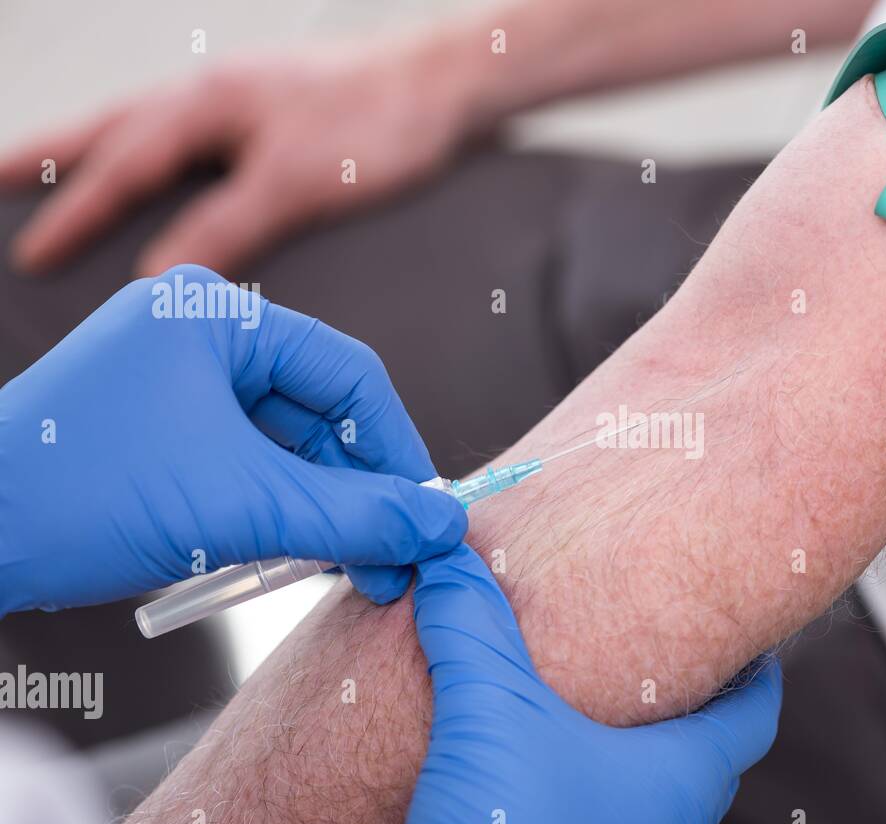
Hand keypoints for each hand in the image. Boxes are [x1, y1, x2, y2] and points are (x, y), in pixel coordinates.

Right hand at [0, 35, 479, 275]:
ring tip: (53, 173)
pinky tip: (165, 179)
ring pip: (143, 128)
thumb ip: (228, 227)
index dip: (73, 216)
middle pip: (108, 130)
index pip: (120, 170)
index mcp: (202, 105)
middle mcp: (210, 95)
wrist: (447, 87)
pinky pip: (190, 138)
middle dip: (44, 157)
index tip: (29, 257)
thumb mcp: (296, 183)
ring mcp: (239, 101)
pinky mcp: (271, 116)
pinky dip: (157, 158)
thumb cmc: (379, 124)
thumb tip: (163, 276)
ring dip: (95, 152)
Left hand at [0, 264, 465, 614]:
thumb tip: (442, 528)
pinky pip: (248, 466)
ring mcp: (176, 383)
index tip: (424, 515)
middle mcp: (200, 335)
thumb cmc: (82, 497)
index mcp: (216, 314)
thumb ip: (356, 517)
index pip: (348, 374)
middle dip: (360, 491)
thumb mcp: (241, 507)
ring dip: (324, 510)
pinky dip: (280, 512)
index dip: (396, 449)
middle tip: (396, 559)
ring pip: (288, 447)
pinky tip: (305, 558)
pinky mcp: (160, 431)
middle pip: (321, 413)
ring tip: (356, 571)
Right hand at [400, 544, 782, 823]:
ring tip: (593, 723)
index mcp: (684, 779)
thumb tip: (448, 563)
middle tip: (664, 666)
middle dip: (686, 711)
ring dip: (632, 764)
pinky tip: (540, 788)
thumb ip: (473, 631)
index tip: (754, 644)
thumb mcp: (490, 713)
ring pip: (654, 805)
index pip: (754, 715)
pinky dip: (589, 804)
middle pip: (707, 759)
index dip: (757, 671)